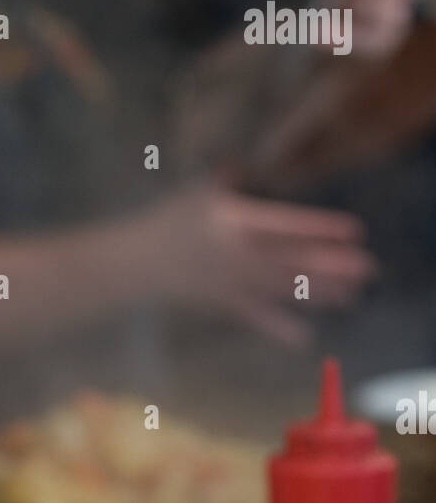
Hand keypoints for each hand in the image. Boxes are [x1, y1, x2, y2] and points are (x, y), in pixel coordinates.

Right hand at [140, 185, 377, 345]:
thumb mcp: (198, 191)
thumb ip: (230, 179)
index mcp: (234, 222)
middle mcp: (237, 255)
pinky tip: (304, 337)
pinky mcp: (223, 304)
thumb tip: (246, 165)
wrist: (135, 263)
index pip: (286, 225)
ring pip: (282, 289)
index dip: (321, 229)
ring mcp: (231, 283)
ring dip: (319, 294)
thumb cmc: (168, 220)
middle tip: (368, 269)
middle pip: (293, 262)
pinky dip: (279, 328)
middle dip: (332, 267)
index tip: (354, 231)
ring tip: (353, 295)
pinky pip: (256, 317)